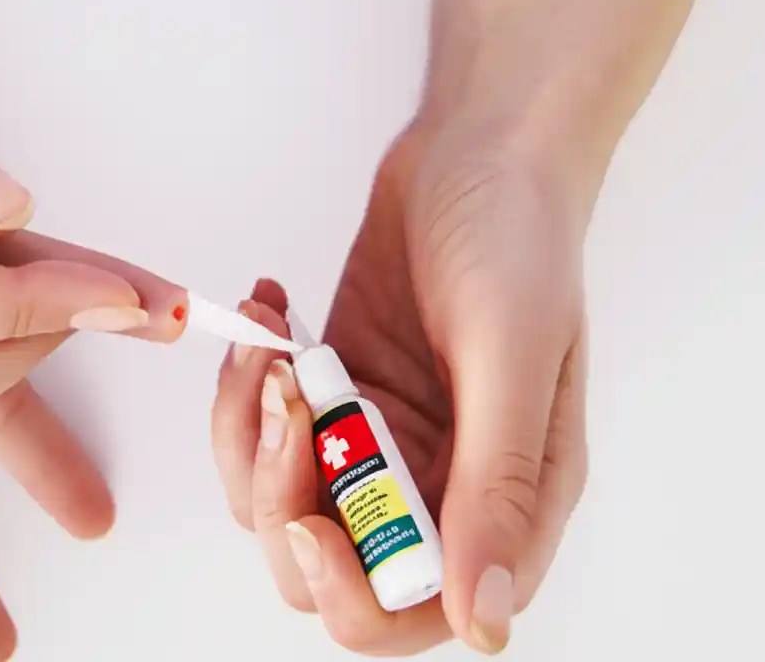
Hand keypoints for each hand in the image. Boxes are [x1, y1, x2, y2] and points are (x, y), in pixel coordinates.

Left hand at [211, 122, 590, 655]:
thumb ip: (497, 489)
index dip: (354, 593)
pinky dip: (247, 383)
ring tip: (270, 344)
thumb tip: (482, 620)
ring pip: (279, 498)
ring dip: (252, 429)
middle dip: (285, 494)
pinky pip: (264, 427)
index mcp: (507, 500)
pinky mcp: (335, 394)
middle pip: (330, 565)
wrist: (479, 150)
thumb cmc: (518, 238)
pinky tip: (269, 316)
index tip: (313, 521)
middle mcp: (440, 485)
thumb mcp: (513, 360)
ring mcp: (380, 442)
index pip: (421, 609)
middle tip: (287, 397)